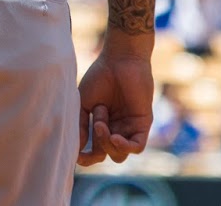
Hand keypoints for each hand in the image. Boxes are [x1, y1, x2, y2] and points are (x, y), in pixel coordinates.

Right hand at [76, 51, 154, 166]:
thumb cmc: (99, 78)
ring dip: (108, 143)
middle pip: (108, 154)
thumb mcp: (83, 103)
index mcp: (101, 125)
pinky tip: (114, 136)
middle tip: (94, 123)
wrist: (119, 61)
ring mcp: (129, 128)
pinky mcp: (143, 124)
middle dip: (98, 145)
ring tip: (102, 124)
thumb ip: (81, 126)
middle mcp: (116, 129)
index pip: (96, 151)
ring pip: (120, 154)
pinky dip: (124, 146)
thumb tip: (77, 148)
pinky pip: (136, 147)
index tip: (77, 156)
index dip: (87, 158)